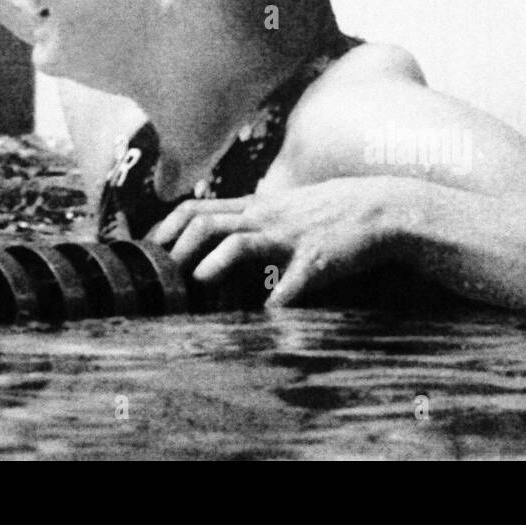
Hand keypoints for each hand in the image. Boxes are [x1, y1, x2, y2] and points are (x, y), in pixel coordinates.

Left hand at [147, 177, 433, 306]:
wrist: (379, 209)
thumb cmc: (327, 212)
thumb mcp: (282, 207)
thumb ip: (249, 217)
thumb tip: (214, 232)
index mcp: (255, 208)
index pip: (197, 208)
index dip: (166, 228)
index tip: (146, 250)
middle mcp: (265, 218)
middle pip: (208, 221)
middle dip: (178, 247)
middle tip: (162, 274)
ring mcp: (290, 237)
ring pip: (243, 241)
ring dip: (216, 261)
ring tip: (199, 280)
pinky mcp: (317, 260)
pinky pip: (294, 281)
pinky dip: (277, 300)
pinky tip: (265, 317)